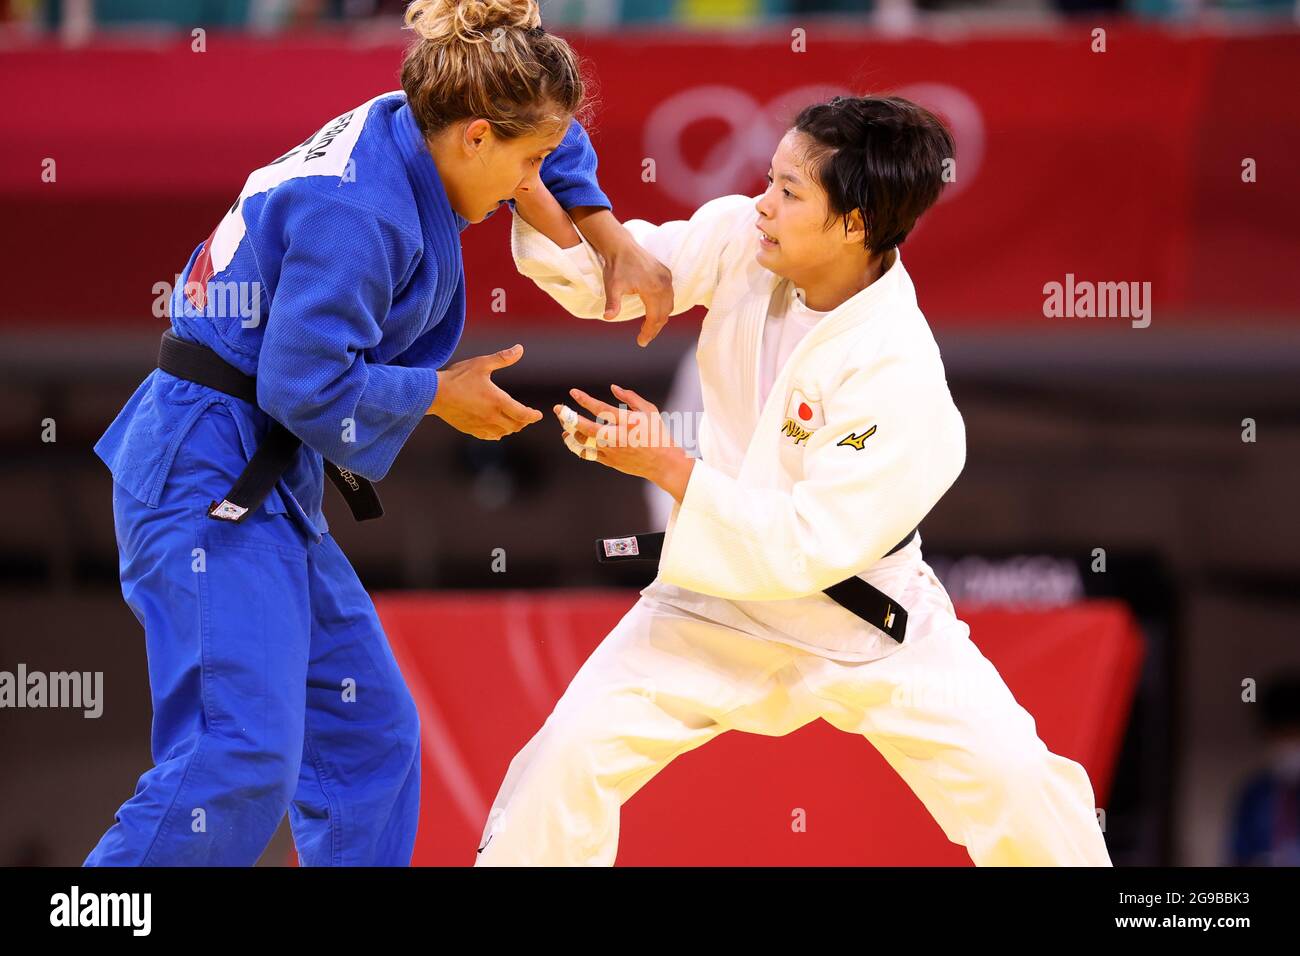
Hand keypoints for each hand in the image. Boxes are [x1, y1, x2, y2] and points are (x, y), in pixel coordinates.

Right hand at [428, 344, 542, 439]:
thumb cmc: (458, 377)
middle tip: (527, 416)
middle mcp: (492, 417)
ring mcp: (481, 425)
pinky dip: (498, 434)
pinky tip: (497, 429)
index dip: (533, 416)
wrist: (434, 394)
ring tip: (514, 421)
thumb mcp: (481, 364)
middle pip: (516, 426)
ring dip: (511, 428)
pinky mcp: (471, 429)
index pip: (523, 414)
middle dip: (524, 422)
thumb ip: (502, 358)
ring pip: (504, 433)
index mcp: (498, 401)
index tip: (538, 415)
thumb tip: (520, 348)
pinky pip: (490, 436)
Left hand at [553, 384, 694, 501]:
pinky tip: (573, 439)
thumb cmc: (657, 433)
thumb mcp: (649, 410)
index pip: (600, 409)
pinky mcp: (610, 462)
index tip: (573, 392)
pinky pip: (589, 454)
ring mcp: (612, 451)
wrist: (662, 462)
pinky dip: (579, 446)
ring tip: (564, 426)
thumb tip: (613, 387)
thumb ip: (630, 398)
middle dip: (569, 417)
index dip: (584, 400)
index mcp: (627, 422)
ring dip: (571, 433)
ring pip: (584, 443)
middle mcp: (617, 437)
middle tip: (558, 409)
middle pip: (586, 427)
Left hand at [571, 211, 673, 346]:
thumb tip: (607, 317)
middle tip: (644, 339)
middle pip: (664, 314)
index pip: (655, 318)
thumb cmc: (616, 267)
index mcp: (653, 289)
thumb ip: (612, 303)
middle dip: (655, 329)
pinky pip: (669, 295)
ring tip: (649, 328)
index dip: (649, 332)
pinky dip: (664, 307)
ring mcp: (667, 278)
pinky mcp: (666, 274)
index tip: (641, 342)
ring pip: (669, 305)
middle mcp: (664, 284)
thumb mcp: (612, 286)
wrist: (621, 246)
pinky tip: (655, 312)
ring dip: (660, 318)